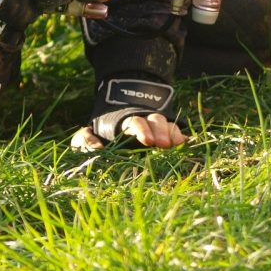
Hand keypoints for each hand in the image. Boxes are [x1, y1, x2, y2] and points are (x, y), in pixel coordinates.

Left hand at [70, 113, 189, 150]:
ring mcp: (156, 128)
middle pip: (154, 121)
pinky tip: (185, 143)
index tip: (147, 141)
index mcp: (125, 122)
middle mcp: (144, 122)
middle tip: (162, 145)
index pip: (135, 122)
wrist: (115, 121)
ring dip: (171, 133)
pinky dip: (180, 136)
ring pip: (166, 124)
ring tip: (175, 144)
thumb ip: (85, 140)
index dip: (142, 130)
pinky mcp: (165, 135)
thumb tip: (97, 149)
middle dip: (159, 131)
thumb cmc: (100, 135)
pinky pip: (174, 132)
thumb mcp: (87, 136)